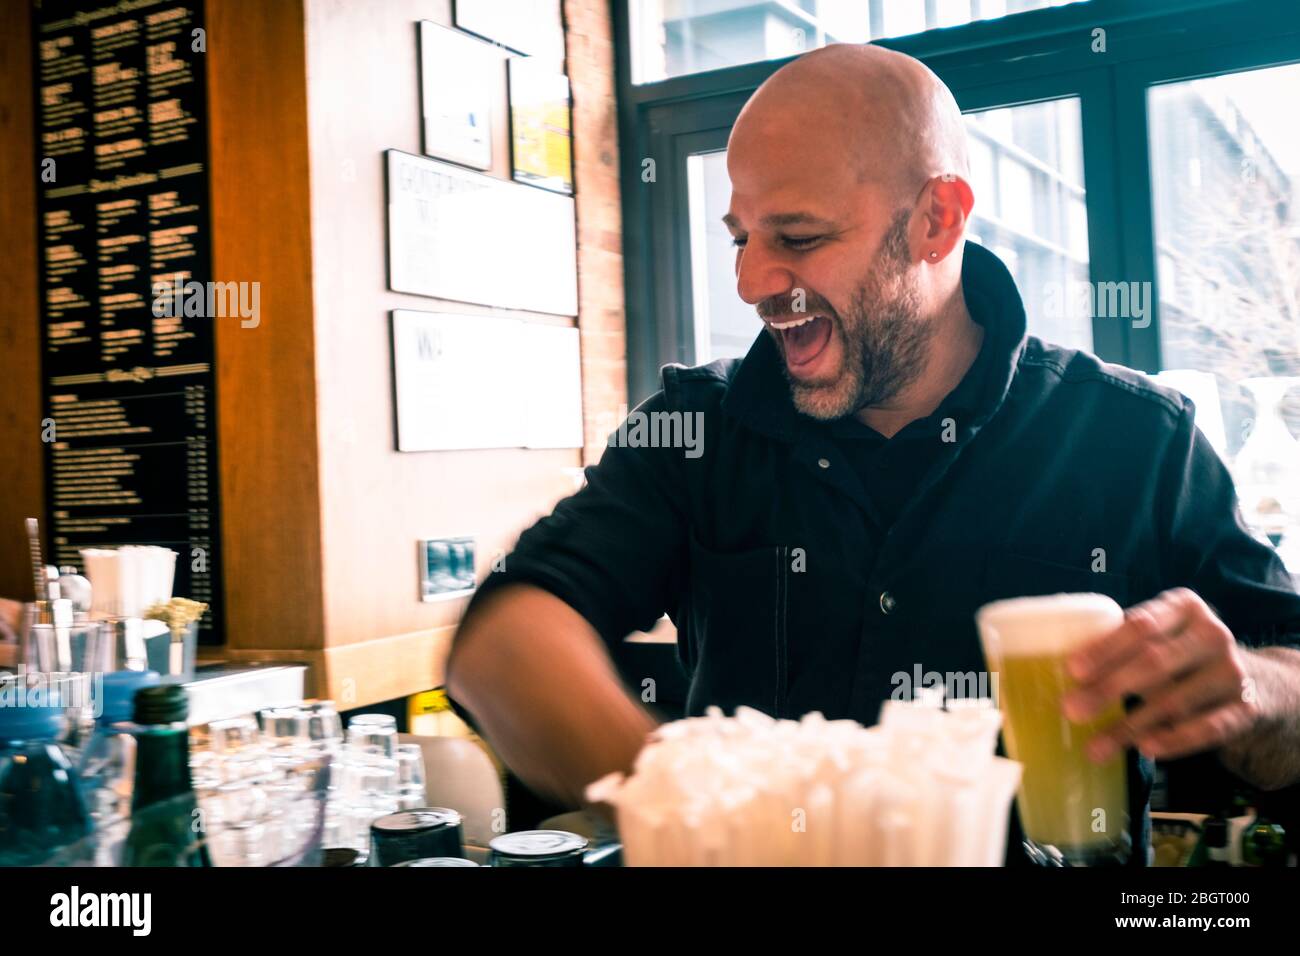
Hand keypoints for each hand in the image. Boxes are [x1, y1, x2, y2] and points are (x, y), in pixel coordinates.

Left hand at [1062, 588, 1262, 763]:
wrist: (1250, 682)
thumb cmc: (1180, 655)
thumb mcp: (1159, 637)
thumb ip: (1123, 644)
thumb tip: (1067, 673)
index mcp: (1184, 607)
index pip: (1141, 626)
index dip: (1105, 648)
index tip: (1072, 670)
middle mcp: (1213, 634)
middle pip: (1154, 663)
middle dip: (1108, 688)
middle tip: (1072, 710)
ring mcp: (1233, 672)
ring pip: (1174, 701)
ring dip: (1130, 726)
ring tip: (1095, 746)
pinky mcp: (1246, 709)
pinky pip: (1207, 729)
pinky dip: (1174, 740)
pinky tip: (1146, 748)